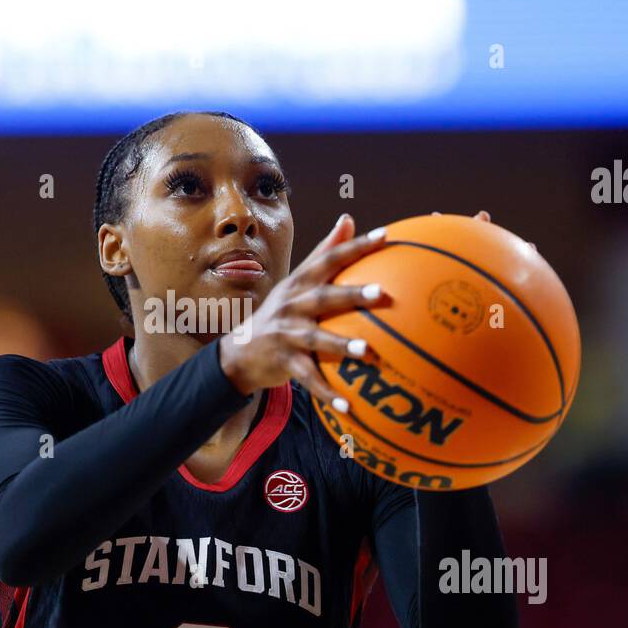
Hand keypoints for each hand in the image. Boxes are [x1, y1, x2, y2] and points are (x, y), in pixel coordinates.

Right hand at [218, 210, 496, 409]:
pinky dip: (329, 394)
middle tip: (381, 293)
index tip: (386, 236)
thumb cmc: (281, 312)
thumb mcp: (298, 282)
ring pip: (317, 339)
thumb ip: (324, 252)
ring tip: (369, 352)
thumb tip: (349, 218)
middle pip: (324, 297)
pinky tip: (351, 408)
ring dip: (342, 346)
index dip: (356, 247)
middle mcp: (293, 304)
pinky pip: (309, 379)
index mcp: (301, 283)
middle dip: (352, 294)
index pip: (330, 259)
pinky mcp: (284, 362)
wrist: (240, 351)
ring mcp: (286, 334)